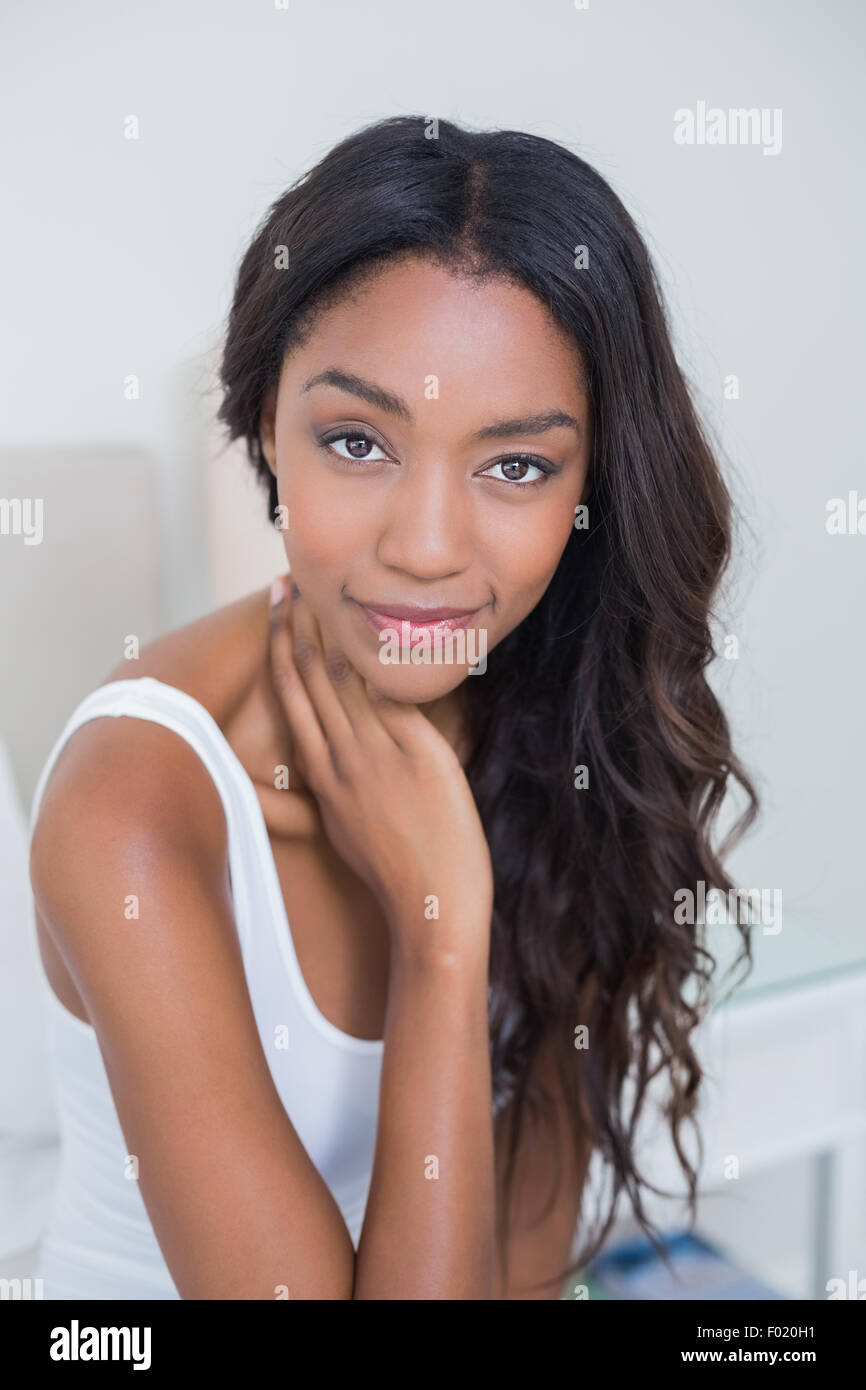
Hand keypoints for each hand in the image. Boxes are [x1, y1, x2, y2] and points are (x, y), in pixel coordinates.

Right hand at [267, 575, 492, 960]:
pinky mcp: (418, 756)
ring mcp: (378, 756)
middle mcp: (342, 758)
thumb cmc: (394, 872)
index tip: (278, 610)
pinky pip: (394, 697)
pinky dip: (384, 660)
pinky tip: (380, 625)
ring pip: (348, 678)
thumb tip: (307, 768)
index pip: (292, 695)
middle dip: (298, 624)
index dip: (281, 646)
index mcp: (322, 774)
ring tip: (327, 590)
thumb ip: (323, 792)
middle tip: (289, 581)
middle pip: (311, 676)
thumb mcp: (342, 829)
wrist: (432, 907)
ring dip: (335, 630)